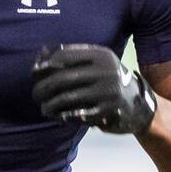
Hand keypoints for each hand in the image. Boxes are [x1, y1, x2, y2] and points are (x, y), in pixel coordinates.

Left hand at [31, 43, 157, 134]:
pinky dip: (65, 116)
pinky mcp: (109, 110)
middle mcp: (106, 70)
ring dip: (51, 105)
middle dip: (43, 88)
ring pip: (68, 98)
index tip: (34, 73)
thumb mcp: (94, 63)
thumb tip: (39, 58)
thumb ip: (69, 58)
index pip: (64, 56)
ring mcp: (108, 90)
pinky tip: (58, 116)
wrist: (136, 102)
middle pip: (63, 78)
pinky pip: (79, 114)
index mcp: (100, 54)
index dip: (45, 65)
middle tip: (36, 95)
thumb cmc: (105, 80)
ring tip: (44, 108)